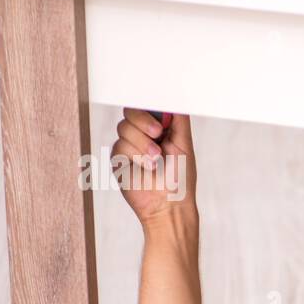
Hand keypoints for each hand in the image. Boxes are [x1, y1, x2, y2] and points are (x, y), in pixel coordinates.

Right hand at [112, 108, 197, 224]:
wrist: (169, 204)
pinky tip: (147, 168)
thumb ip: (179, 121)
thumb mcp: (185, 145)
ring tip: (156, 161)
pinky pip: (119, 145)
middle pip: (130, 112)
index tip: (159, 118)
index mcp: (160, 129)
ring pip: (124, 128)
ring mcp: (130, 146)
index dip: (149, 108)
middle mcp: (143, 135)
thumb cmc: (181, 179)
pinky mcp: (119, 159)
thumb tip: (174, 99)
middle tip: (158, 135)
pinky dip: (136, 156)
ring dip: (143, 144)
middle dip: (144, 122)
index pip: (146, 106)